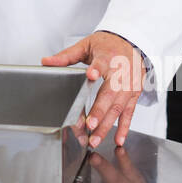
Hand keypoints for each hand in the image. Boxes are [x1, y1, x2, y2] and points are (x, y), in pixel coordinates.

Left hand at [42, 31, 144, 147]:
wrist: (131, 43)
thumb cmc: (108, 45)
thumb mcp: (86, 45)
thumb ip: (66, 56)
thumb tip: (46, 62)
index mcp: (108, 57)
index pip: (101, 63)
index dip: (96, 69)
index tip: (90, 75)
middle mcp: (122, 72)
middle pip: (111, 93)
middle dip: (100, 111)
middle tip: (90, 125)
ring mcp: (130, 85)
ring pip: (119, 107)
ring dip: (108, 125)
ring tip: (96, 138)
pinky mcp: (135, 94)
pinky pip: (130, 112)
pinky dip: (124, 127)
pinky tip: (118, 139)